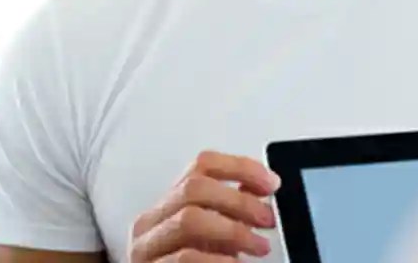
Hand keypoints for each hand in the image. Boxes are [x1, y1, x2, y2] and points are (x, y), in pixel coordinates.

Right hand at [129, 151, 282, 261]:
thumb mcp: (216, 237)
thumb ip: (232, 211)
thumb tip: (262, 188)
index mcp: (169, 204)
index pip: (202, 164)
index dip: (241, 167)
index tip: (270, 183)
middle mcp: (151, 221)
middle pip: (194, 188)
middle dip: (239, 201)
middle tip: (267, 219)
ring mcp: (147, 247)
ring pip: (188, 219)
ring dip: (233, 230)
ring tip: (258, 246)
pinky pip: (185, 257)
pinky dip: (217, 259)